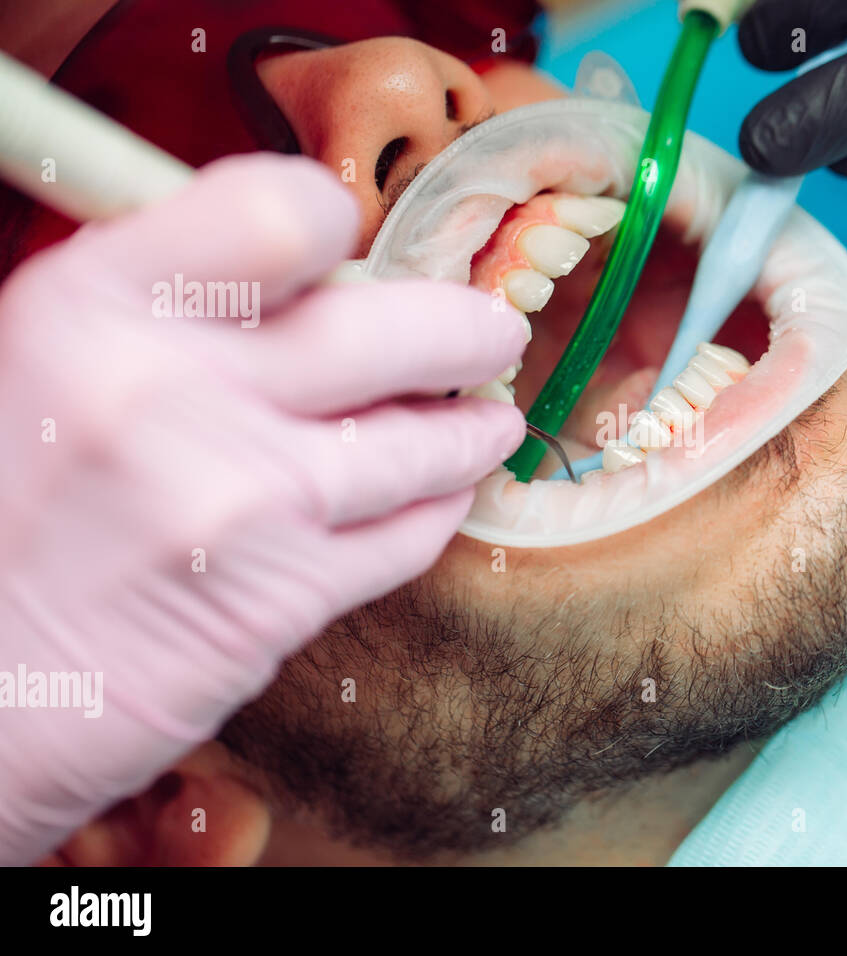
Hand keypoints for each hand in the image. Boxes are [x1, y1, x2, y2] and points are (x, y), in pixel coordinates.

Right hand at [0, 154, 526, 862]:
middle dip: (465, 330)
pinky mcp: (283, 596)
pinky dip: (435, 509)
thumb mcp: (42, 364)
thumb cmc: (6, 512)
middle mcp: (176, 390)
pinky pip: (406, 536)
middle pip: (389, 328)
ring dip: (470, 430)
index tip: (357, 248)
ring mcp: (242, 498)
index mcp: (96, 306)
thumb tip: (305, 276)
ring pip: (421, 443)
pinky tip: (438, 497)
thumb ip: (164, 310)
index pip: (278, 212)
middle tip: (493, 335)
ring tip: (488, 424)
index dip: (332, 220)